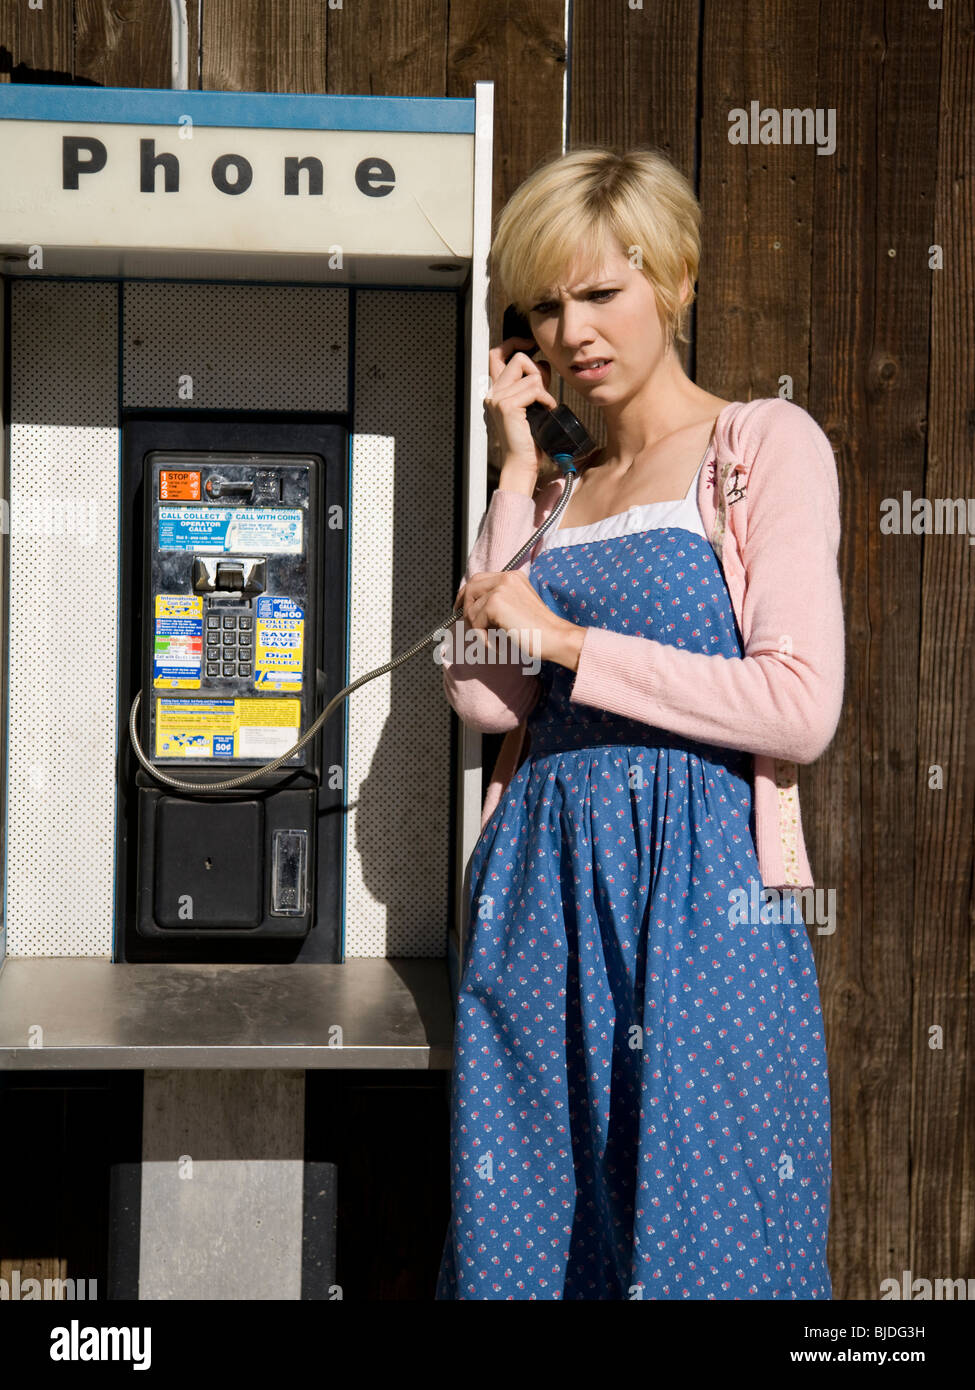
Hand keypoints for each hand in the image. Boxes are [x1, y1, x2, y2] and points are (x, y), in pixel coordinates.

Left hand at [456, 569, 583, 668]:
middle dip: (463, 606)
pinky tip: (497, 643)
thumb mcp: (517, 608)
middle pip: (471, 587)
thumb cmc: (539, 630)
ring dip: (476, 628)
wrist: (555, 637)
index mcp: (513, 577)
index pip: (480, 579)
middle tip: (462, 623)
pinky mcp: (495, 603)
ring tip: (492, 640)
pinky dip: (482, 637)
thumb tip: (470, 608)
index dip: (467, 594)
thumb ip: (498, 602)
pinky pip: (475, 622)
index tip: (461, 608)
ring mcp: (500, 588)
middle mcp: (507, 578)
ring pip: (471, 608)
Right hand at [484, 335, 558, 474]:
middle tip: (543, 390)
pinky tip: (545, 411)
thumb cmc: (529, 438)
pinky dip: (546, 399)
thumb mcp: (529, 405)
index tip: (530, 345)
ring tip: (544, 407)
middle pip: (518, 358)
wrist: (521, 463)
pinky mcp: (507, 406)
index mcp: (495, 391)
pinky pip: (535, 389)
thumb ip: (529, 385)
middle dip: (537, 369)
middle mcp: (492, 393)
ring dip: (544, 390)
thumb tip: (542, 365)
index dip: (514, 343)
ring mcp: (497, 399)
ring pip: (531, 375)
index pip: (496, 354)